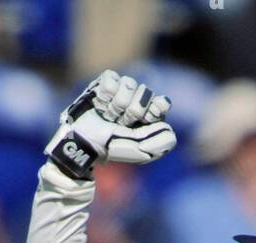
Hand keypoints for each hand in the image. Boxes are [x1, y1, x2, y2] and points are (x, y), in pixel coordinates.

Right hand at [45, 69, 174, 180]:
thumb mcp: (140, 151)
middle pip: (145, 93)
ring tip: (109, 116)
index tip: (147, 118)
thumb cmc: (113, 147)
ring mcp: (123, 89)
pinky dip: (105, 96)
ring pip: (129, 85)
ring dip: (116, 106)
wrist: (85, 141)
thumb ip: (159, 142)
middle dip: (131, 113)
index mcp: (150, 117)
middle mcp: (139, 100)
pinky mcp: (107, 81)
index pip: (161, 103)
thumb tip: (169, 128)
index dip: (155, 108)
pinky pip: (112, 79)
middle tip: (121, 124)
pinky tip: (100, 106)